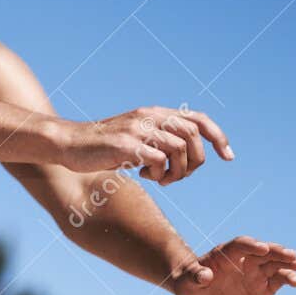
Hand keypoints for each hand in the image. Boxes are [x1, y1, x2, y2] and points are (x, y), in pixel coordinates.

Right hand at [61, 106, 231, 184]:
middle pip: (193, 136)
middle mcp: (149, 117)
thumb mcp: (135, 139)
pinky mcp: (126, 145)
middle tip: (178, 177)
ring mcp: (138, 130)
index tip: (227, 156)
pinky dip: (159, 174)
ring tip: (160, 179)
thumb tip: (186, 156)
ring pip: (179, 149)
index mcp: (154, 114)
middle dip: (195, 162)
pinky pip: (159, 160)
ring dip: (177, 171)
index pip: (198, 119)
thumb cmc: (101, 148)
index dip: (218, 137)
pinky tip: (143, 176)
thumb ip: (158, 141)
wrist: (68, 144)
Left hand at [171, 236, 295, 294]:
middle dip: (277, 252)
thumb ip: (196, 277)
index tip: (262, 248)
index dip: (251, 245)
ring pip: (275, 264)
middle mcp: (244, 259)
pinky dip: (288, 279)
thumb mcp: (187, 282)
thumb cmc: (190, 283)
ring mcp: (255, 271)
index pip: (241, 244)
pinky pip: (277, 280)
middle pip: (264, 251)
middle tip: (292, 255)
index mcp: (226, 253)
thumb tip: (205, 276)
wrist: (199, 292)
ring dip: (288, 264)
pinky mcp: (263, 285)